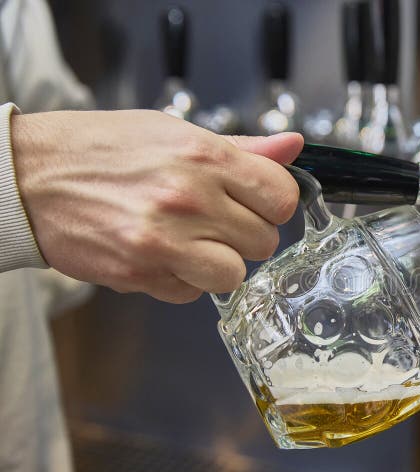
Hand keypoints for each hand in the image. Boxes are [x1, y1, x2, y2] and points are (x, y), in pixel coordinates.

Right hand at [12, 109, 302, 302]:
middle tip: (218, 220)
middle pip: (264, 240)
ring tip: (192, 242)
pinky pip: (192, 294)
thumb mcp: (173, 132)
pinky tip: (160, 255)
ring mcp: (165, 240)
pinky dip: (182, 281)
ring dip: (219, 263)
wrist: (30, 178)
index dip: (275, 203)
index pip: (282, 196)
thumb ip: (242, 148)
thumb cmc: (101, 150)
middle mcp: (190, 198)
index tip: (260, 202)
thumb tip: (293, 148)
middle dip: (246, 234)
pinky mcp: (141, 274)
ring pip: (234, 274)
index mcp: (204, 156)